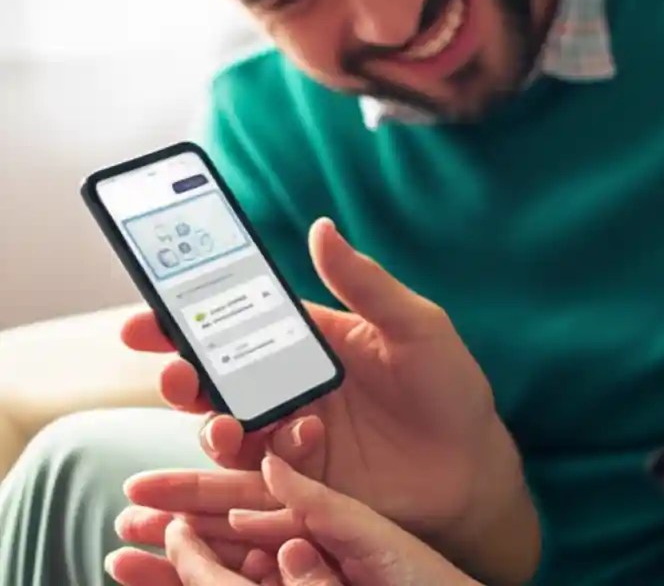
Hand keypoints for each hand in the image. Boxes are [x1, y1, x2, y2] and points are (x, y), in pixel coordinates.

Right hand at [110, 218, 537, 584]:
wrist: (472, 468)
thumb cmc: (450, 388)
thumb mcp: (416, 327)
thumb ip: (366, 285)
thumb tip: (321, 227)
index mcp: (312, 339)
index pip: (240, 318)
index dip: (191, 315)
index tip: (150, 311)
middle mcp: (292, 384)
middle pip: (217, 375)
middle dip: (181, 370)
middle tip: (173, 369)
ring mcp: (292, 431)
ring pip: (226, 424)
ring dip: (212, 420)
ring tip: (226, 419)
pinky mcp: (302, 477)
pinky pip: (262, 466)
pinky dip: (269, 452)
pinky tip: (302, 436)